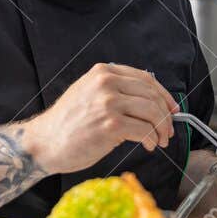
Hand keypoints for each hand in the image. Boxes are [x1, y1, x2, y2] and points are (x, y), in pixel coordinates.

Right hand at [23, 63, 176, 174]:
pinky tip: (148, 145)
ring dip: (161, 129)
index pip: (146, 79)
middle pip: (152, 95)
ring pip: (152, 112)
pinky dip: (151, 139)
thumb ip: (115, 91)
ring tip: (159, 141)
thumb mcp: (88, 93)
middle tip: (168, 131)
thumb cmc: (67, 124)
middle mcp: (107, 82)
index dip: (164, 96)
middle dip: (166, 115)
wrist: (44, 143)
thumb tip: (149, 102)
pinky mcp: (111, 124)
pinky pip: (144, 130)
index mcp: (103, 72)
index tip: (172, 110)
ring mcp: (109, 103)